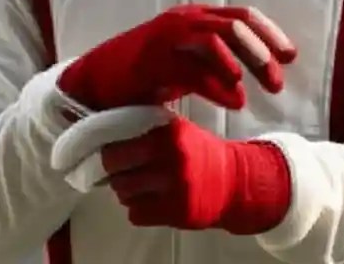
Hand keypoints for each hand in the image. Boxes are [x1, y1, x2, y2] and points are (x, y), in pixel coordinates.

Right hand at [58, 5, 296, 110]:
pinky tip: (232, 102)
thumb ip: (217, 64)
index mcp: (196, 17)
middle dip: (262, 53)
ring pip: (216, 39)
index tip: (290, 57)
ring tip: (254, 92)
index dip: (270, 34)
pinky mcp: (153, 60)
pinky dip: (217, 86)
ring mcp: (168, 37)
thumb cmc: (147, 73)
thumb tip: (252, 76)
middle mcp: (184, 20)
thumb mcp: (189, 64)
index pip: (243, 15)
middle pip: (235, 26)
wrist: (98, 81)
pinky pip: (193, 69)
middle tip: (277, 83)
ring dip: (243, 64)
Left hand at [101, 117, 290, 234]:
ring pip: (124, 192)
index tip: (110, 151)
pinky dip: (138, 210)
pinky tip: (150, 201)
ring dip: (125, 191)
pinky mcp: (177, 211)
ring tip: (138, 186)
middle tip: (118, 170)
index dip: (111, 148)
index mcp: (169, 133)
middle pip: (116, 167)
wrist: (234, 181)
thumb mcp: (178, 130)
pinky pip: (136, 214)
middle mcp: (172, 157)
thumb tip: (109, 133)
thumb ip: (148, 129)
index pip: (120, 140)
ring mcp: (175, 186)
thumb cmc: (201, 154)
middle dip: (113, 170)